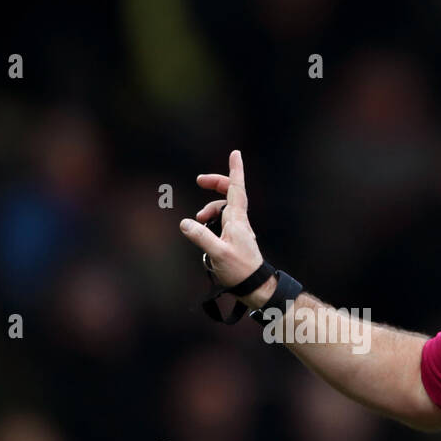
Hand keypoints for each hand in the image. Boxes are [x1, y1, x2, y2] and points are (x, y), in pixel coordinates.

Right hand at [180, 150, 276, 308]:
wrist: (254, 286)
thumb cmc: (240, 270)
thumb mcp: (216, 253)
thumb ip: (200, 237)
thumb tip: (185, 223)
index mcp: (237, 219)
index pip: (236, 189)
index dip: (235, 170)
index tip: (235, 154)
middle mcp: (239, 221)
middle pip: (229, 194)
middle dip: (215, 184)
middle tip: (200, 180)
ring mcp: (238, 229)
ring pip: (222, 209)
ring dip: (208, 209)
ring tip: (198, 221)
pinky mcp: (235, 239)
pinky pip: (221, 223)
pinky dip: (210, 224)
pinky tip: (204, 237)